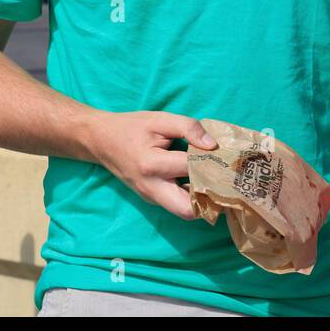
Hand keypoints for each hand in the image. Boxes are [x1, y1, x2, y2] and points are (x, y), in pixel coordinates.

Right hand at [87, 111, 218, 219]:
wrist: (100, 141)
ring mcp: (151, 197)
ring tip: (217, 180)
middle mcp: (152, 188)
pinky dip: (192, 196)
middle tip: (225, 181)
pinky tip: (202, 179)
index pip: (191, 168)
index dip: (212, 161)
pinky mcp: (153, 199)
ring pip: (184, 211)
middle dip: (210, 199)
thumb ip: (188, 127)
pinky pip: (177, 204)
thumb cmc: (131, 128)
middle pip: (188, 210)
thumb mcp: (160, 119)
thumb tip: (213, 144)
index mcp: (152, 165)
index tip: (228, 155)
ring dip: (202, 200)